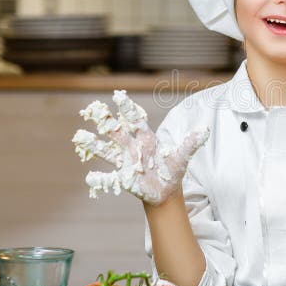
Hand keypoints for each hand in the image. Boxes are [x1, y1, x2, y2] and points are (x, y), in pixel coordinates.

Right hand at [71, 90, 208, 204]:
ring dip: (94, 145)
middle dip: (106, 121)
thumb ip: (191, 144)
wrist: (165, 189)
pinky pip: (109, 178)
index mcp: (146, 139)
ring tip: (80, 137)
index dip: (127, 109)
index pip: (135, 121)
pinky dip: (100, 179)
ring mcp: (125, 162)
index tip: (117, 95)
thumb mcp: (183, 157)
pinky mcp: (123, 178)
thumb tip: (205, 130)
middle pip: (117, 132)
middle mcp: (132, 148)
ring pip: (107, 151)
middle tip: (93, 108)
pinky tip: (91, 177)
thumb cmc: (172, 169)